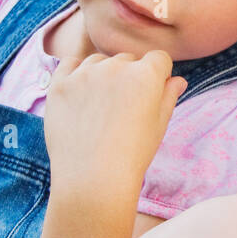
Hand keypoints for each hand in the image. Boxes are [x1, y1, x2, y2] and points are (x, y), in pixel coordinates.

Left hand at [43, 50, 187, 202]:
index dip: (158, 75)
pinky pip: (70, 63)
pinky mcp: (59, 84)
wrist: (93, 178)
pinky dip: (76, 72)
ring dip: (103, 74)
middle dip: (130, 76)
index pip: (158, 58)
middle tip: (124, 107)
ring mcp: (84, 74)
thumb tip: (177, 80)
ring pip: (99, 60)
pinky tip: (80, 93)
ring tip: (101, 106)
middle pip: (128, 59)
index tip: (151, 94)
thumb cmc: (133, 154)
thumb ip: (168, 96)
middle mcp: (115, 67)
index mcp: (145, 75)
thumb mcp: (159, 125)